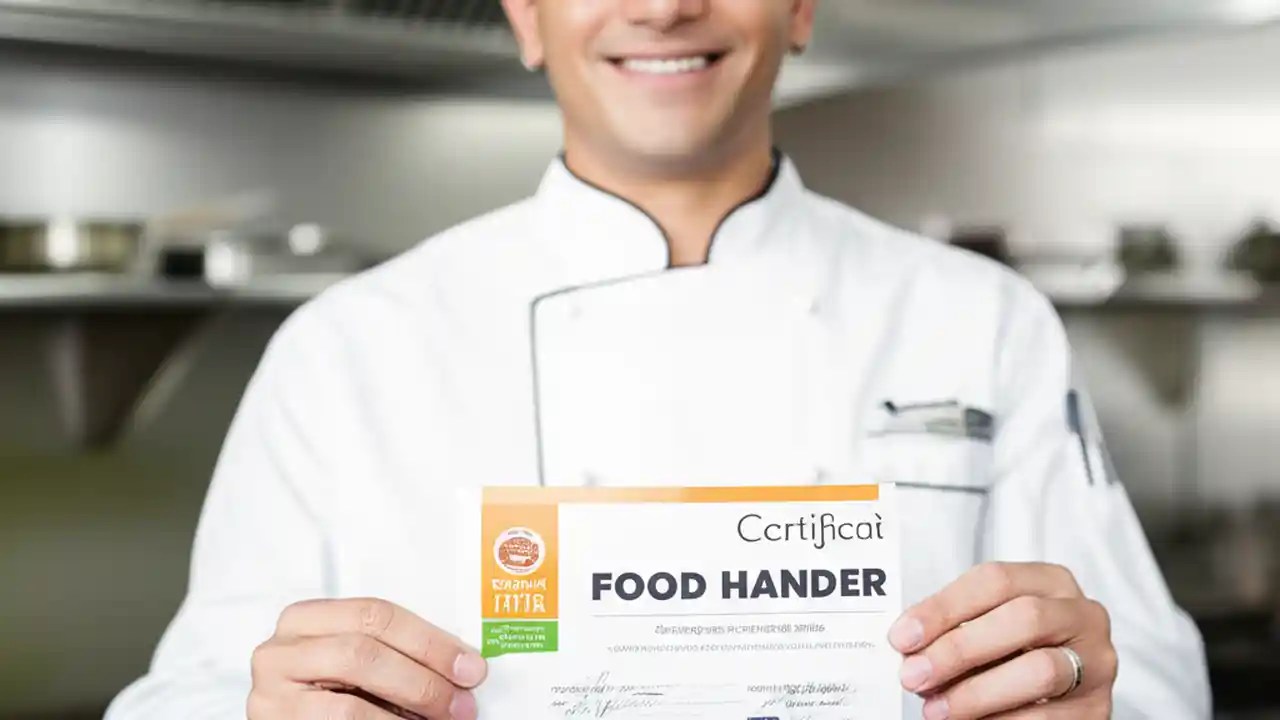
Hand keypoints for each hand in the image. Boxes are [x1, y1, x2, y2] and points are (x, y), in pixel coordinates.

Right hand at [248, 598, 486, 718]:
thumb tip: (460, 667)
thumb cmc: (329, 691)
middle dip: (423, 680)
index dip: (429, 642)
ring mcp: (271, 697)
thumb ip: (393, 653)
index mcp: (304, 618)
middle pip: (363, 653)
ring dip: (407, 716)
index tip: (469, 665)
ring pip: (350, 705)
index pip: (374, 615)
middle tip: (461, 702)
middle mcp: (279, 652)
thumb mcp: (355, 660)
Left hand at [889, 563, 1116, 718]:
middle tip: (914, 675)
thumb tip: (910, 647)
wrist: (1059, 692)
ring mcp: (1097, 663)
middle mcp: (1083, 616)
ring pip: (1039, 671)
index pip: (994, 580)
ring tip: (936, 709)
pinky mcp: (1097, 709)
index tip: (903, 637)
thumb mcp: (988, 625)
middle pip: (1021, 619)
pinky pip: (1048, 717)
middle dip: (959, 649)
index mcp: (1050, 581)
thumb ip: (956, 628)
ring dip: (977, 693)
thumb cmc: (1013, 649)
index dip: (944, 608)